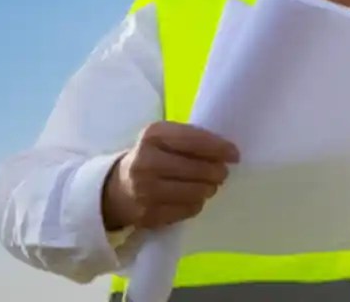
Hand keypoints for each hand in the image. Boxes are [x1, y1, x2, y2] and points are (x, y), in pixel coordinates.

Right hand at [101, 121, 239, 230]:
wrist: (116, 188)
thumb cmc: (151, 157)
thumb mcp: (164, 138)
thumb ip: (191, 139)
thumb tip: (227, 152)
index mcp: (152, 135)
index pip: (194, 141)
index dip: (219, 148)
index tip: (234, 155)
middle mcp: (146, 162)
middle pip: (199, 169)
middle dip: (217, 171)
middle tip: (221, 173)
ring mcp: (144, 191)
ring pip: (197, 191)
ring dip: (209, 188)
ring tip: (207, 185)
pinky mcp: (148, 215)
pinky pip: (188, 209)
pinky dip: (196, 203)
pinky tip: (191, 197)